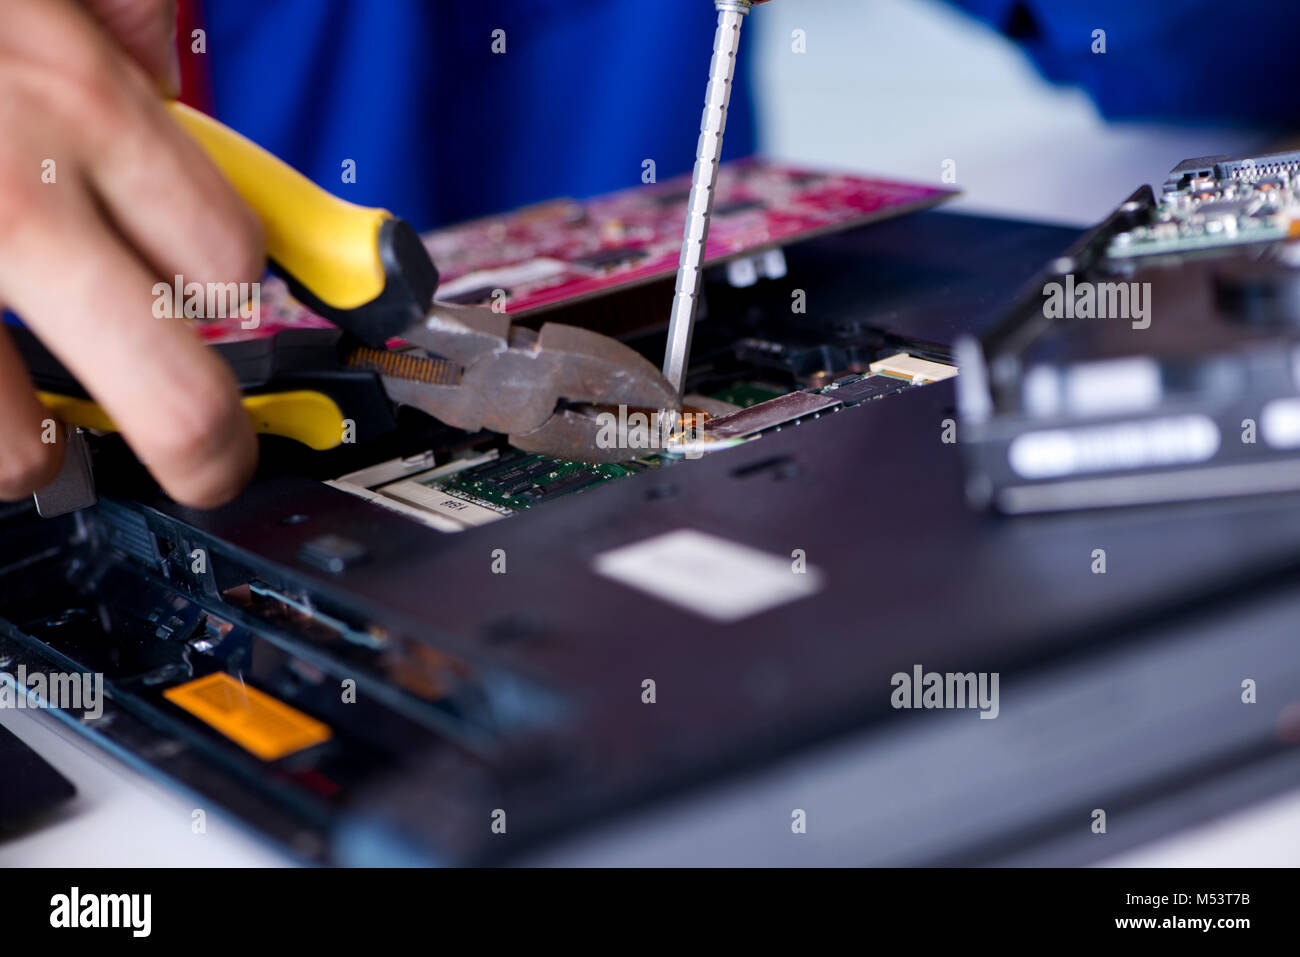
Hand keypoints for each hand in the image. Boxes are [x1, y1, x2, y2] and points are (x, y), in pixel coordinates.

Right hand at [0, 0, 262, 506]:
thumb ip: (109, 12)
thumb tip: (157, 66)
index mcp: (77, 103)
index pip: (223, 256)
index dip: (223, 285)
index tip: (210, 302)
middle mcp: (14, 201)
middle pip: (177, 399)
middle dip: (204, 446)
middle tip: (208, 459)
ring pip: (17, 449)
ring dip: (32, 450)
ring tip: (34, 441)